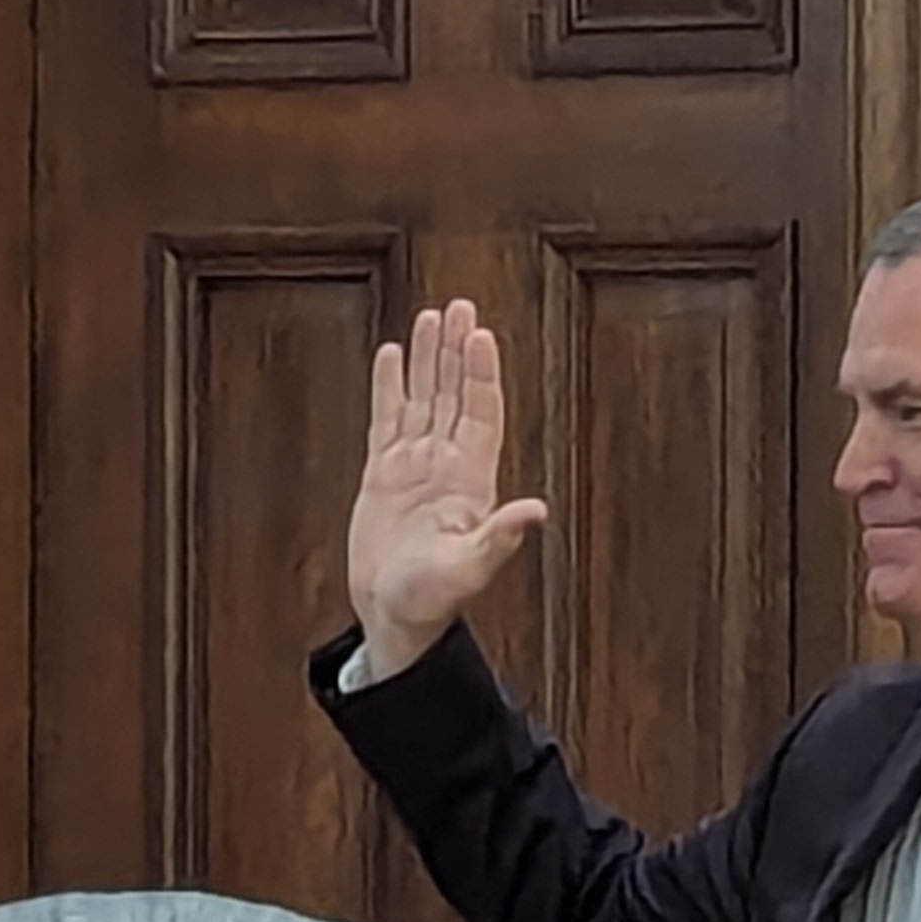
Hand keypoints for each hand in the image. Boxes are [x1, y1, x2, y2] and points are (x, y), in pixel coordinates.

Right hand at [348, 301, 548, 679]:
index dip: (480, 374)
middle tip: (459, 305)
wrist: (395, 615)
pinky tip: (392, 355)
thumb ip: (500, 537)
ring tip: (430, 316)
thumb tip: (538, 511)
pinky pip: (386, 419)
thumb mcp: (470, 569)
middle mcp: (446, 464)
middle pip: (453, 394)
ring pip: (423, 398)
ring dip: (427, 359)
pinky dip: (389, 387)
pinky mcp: (382, 474)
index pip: (479, 413)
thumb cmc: (433, 599)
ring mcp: (414, 465)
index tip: (480, 334)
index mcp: (471, 480)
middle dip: (456, 351)